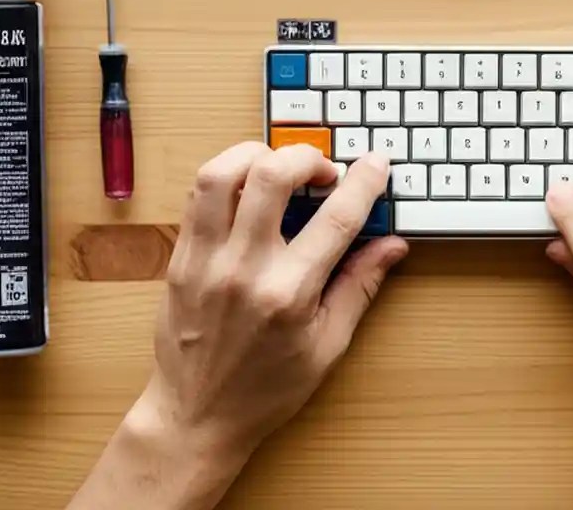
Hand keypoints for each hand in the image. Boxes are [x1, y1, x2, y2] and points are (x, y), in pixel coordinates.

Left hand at [70, 143, 406, 509]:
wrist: (196, 416)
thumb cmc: (265, 390)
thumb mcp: (328, 346)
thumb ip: (359, 287)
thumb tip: (392, 245)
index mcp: (288, 294)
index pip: (336, 219)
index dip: (364, 182)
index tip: (376, 163)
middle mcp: (243, 269)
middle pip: (272, 176)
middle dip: (306, 157)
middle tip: (324, 171)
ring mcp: (204, 261)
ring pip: (221, 174)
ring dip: (257, 155)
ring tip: (279, 168)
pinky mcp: (180, 259)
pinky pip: (196, 197)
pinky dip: (226, 178)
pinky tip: (247, 190)